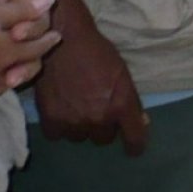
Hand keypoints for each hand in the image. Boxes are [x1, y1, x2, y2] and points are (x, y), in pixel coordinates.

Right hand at [0, 0, 59, 99]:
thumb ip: (24, 10)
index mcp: (9, 53)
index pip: (36, 48)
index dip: (46, 41)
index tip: (56, 36)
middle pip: (22, 66)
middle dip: (34, 58)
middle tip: (41, 53)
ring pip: (2, 81)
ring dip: (12, 76)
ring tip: (15, 74)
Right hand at [33, 23, 147, 154]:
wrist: (63, 42)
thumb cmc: (98, 54)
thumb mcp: (122, 75)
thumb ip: (131, 102)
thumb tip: (141, 123)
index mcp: (121, 105)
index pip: (134, 138)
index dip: (135, 145)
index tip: (133, 149)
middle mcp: (99, 118)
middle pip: (104, 138)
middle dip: (103, 126)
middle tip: (97, 108)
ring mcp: (74, 122)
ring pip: (80, 137)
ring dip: (81, 126)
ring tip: (77, 106)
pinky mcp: (51, 121)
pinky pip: (58, 135)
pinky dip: (60, 125)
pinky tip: (61, 109)